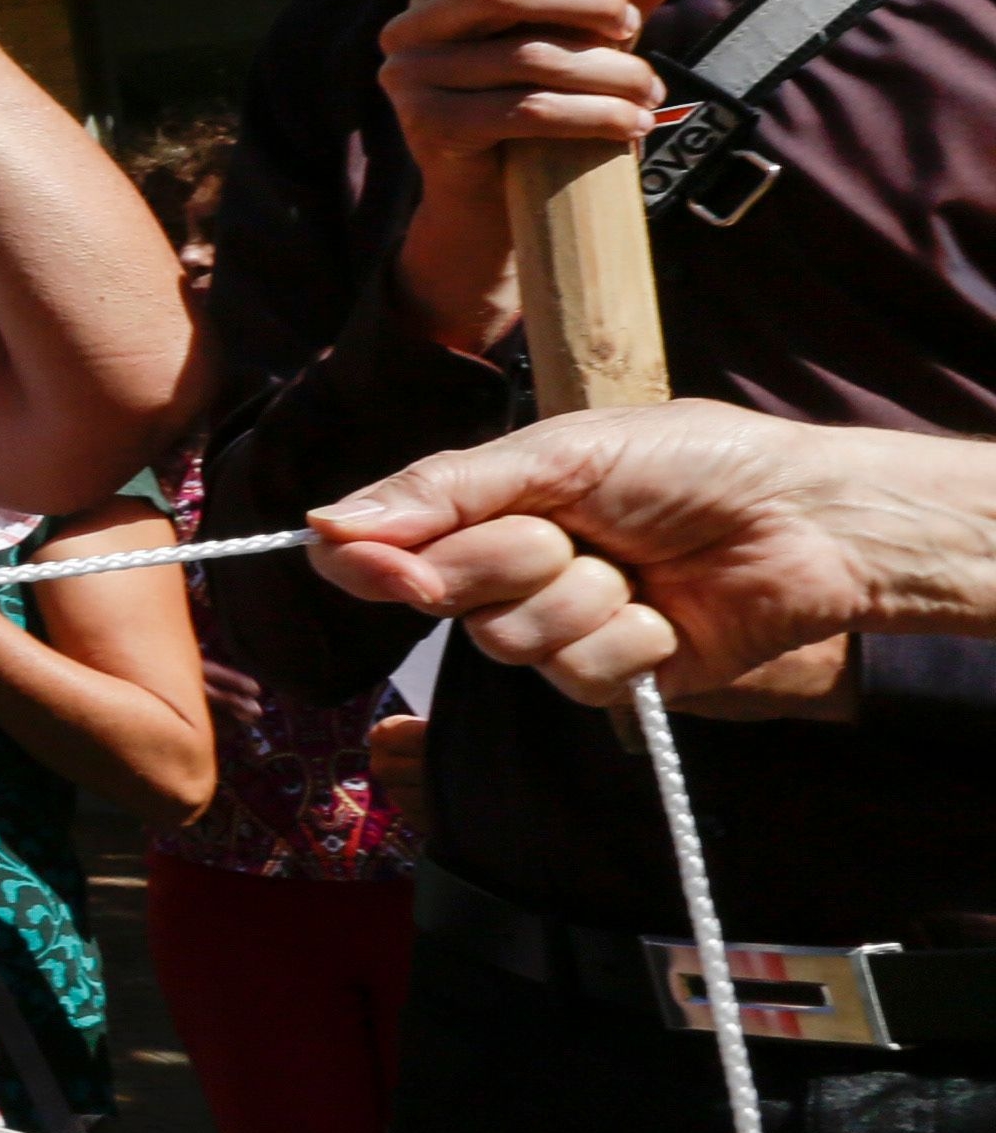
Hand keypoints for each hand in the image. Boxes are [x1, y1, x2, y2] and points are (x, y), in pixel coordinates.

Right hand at [312, 401, 958, 702]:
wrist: (806, 519)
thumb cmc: (693, 463)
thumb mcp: (557, 454)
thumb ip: (442, 491)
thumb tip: (326, 523)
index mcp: (485, 509)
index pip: (379, 548)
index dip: (368, 562)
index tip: (373, 563)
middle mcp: (509, 572)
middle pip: (440, 597)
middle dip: (503, 562)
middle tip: (567, 533)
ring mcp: (559, 627)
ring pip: (510, 642)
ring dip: (580, 599)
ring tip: (636, 566)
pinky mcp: (614, 678)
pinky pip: (578, 678)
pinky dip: (628, 640)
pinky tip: (668, 613)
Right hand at [369, 0, 670, 348]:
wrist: (502, 199)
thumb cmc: (543, 97)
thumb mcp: (583, 34)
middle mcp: (407, 29)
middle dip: (583, 2)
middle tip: (632, 27)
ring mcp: (410, 79)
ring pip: (525, 57)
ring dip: (608, 71)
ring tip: (650, 90)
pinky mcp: (431, 128)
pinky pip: (524, 111)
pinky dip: (592, 116)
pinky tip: (631, 125)